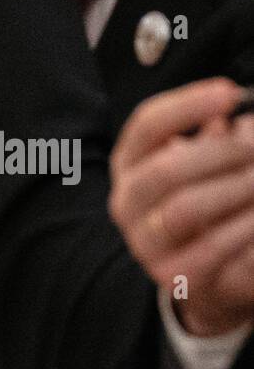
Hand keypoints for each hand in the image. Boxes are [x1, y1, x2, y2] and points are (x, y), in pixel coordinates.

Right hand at [110, 78, 253, 336]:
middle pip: (166, 168)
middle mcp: (126, 202)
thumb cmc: (206, 199)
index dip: (187, 105)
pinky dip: (242, 229)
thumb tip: (241, 115)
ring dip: (234, 189)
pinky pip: (210, 249)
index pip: (147, 124)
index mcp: (129, 163)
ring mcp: (144, 242)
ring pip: (185, 208)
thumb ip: (216, 134)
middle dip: (222, 152)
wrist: (208, 272)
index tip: (231, 92)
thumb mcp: (203, 160)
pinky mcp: (173, 276)